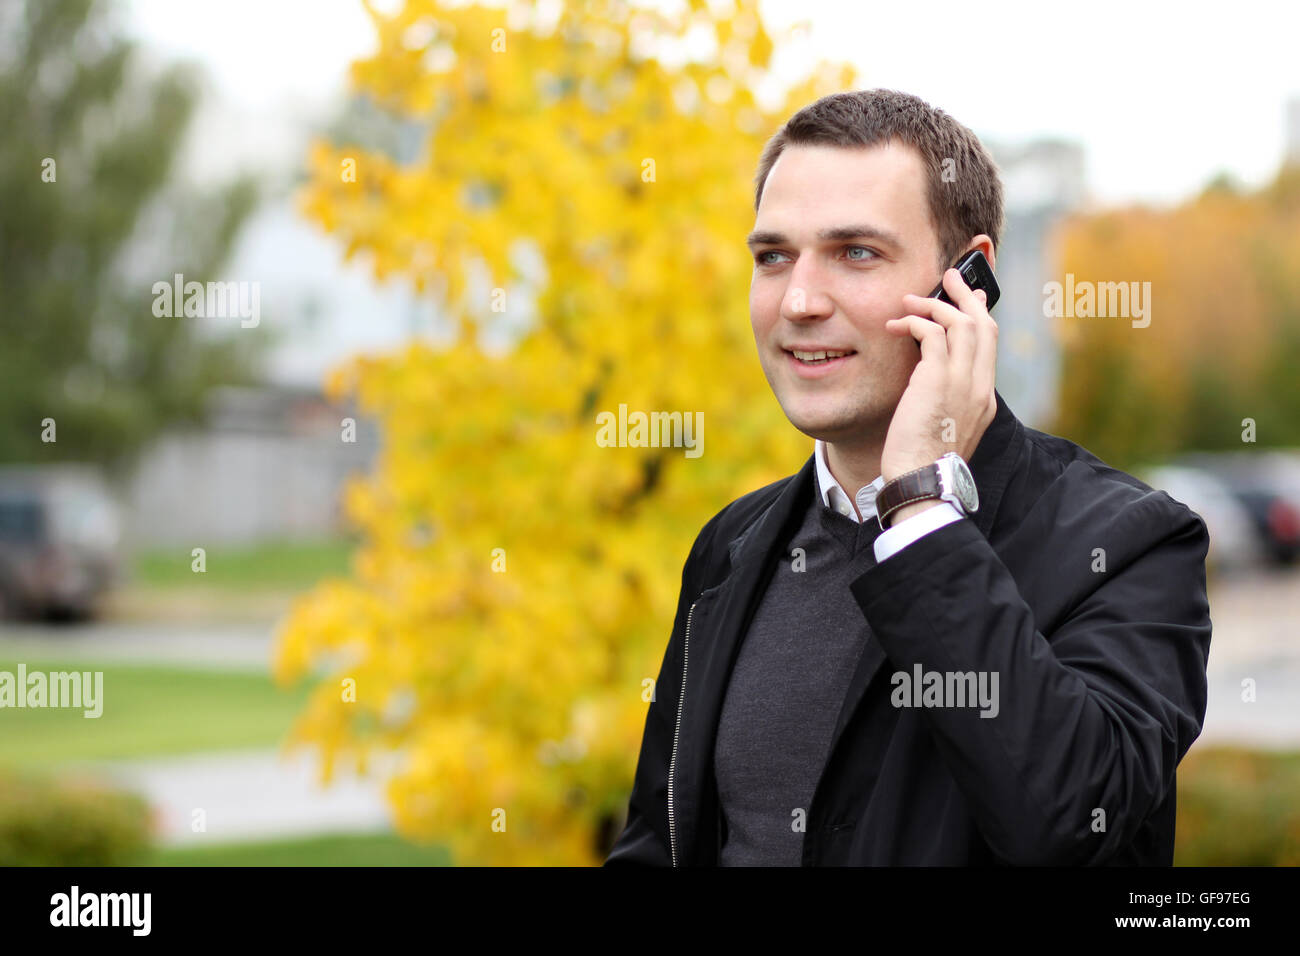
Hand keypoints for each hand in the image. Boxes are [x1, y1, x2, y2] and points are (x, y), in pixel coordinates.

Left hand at [880, 268, 998, 482]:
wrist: (924, 481)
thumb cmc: (925, 463)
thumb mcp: (945, 430)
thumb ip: (946, 403)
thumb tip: (930, 387)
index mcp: (984, 399)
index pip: (989, 345)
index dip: (980, 317)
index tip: (972, 300)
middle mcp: (979, 386)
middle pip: (983, 325)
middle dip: (965, 296)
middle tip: (949, 277)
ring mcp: (962, 381)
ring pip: (960, 324)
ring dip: (935, 305)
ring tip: (911, 300)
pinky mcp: (937, 379)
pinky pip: (931, 333)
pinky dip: (915, 322)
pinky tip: (897, 325)